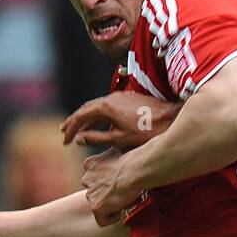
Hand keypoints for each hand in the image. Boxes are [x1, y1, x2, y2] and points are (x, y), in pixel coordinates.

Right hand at [62, 92, 178, 149]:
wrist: (172, 117)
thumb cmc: (148, 131)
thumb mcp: (120, 139)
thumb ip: (97, 138)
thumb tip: (79, 139)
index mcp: (106, 106)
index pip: (81, 115)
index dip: (71, 128)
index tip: (64, 140)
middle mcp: (111, 98)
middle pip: (87, 109)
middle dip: (75, 122)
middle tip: (65, 133)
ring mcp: (120, 97)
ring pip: (97, 107)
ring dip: (86, 119)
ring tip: (78, 131)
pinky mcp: (128, 99)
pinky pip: (107, 107)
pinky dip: (98, 117)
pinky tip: (98, 126)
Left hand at [82, 147, 141, 226]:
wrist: (136, 169)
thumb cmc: (134, 159)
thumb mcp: (117, 152)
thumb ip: (111, 158)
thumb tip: (117, 156)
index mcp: (89, 164)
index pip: (94, 179)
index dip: (108, 184)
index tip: (121, 183)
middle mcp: (86, 178)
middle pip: (95, 193)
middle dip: (108, 196)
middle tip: (124, 193)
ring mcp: (90, 194)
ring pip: (99, 206)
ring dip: (111, 206)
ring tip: (126, 199)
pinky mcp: (96, 207)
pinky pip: (102, 220)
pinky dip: (113, 218)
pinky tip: (122, 209)